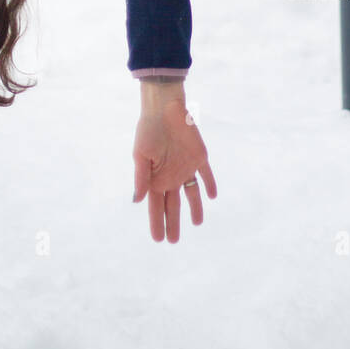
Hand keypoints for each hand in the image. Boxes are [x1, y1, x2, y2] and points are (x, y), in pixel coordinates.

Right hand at [133, 88, 216, 242]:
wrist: (164, 107)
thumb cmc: (149, 129)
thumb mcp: (141, 155)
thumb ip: (142, 178)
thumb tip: (137, 201)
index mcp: (155, 177)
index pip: (156, 206)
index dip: (157, 222)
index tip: (158, 239)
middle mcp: (171, 175)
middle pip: (173, 204)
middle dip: (173, 223)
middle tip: (173, 241)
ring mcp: (185, 167)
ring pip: (191, 193)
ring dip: (195, 208)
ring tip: (197, 223)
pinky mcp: (199, 157)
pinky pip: (206, 174)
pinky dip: (210, 184)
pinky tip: (212, 196)